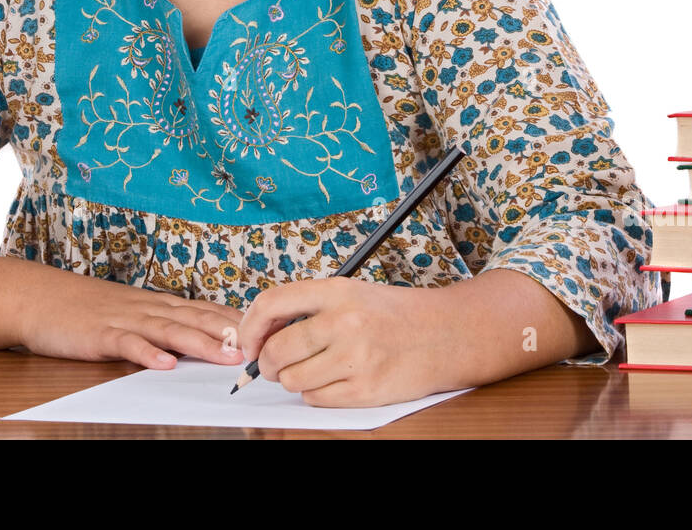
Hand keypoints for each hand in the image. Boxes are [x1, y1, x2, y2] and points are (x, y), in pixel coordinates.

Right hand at [17, 270, 246, 370]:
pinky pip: (127, 344)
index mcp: (158, 304)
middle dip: (231, 333)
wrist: (39, 297)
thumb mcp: (131, 312)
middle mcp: (148, 308)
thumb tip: (198, 338)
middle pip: (197, 319)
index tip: (267, 330)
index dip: (238, 322)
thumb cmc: (86, 309)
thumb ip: (162, 324)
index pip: (206, 311)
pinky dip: (147, 354)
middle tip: (261, 346)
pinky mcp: (100, 335)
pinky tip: (165, 365)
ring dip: (201, 343)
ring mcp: (125, 320)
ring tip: (227, 357)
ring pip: (170, 330)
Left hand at [236, 276, 451, 406]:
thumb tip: (259, 335)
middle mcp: (345, 322)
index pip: (272, 304)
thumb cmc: (394, 315)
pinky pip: (315, 399)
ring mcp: (356, 358)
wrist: (445, 334)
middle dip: (267, 364)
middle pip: (277, 351)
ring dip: (294, 380)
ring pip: (292, 380)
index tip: (246, 342)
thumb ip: (309, 308)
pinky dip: (316, 394)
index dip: (249, 328)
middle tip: (274, 365)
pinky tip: (336, 380)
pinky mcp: (365, 390)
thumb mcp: (352, 293)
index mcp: (337, 291)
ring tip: (315, 368)